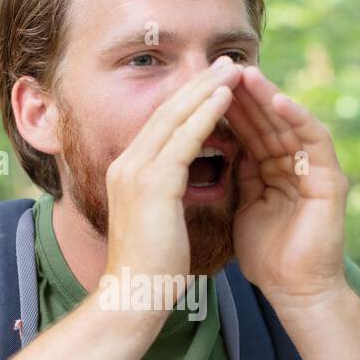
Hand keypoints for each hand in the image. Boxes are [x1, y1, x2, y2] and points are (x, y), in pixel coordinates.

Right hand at [103, 56, 241, 295]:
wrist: (133, 296)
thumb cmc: (151, 269)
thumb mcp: (157, 221)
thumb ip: (165, 195)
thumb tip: (182, 185)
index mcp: (126, 172)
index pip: (159, 125)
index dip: (186, 100)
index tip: (213, 83)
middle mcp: (126, 164)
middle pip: (165, 111)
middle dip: (197, 84)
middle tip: (226, 63)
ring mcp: (136, 171)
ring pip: (175, 117)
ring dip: (206, 90)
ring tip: (233, 70)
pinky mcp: (153, 183)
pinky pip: (185, 138)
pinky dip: (206, 114)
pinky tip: (227, 99)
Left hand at [226, 65, 348, 309]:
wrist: (292, 291)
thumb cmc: (266, 256)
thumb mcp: (242, 206)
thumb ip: (238, 174)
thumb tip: (217, 145)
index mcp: (273, 169)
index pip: (249, 128)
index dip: (226, 107)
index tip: (200, 85)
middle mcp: (296, 163)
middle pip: (268, 119)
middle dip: (244, 93)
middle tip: (221, 65)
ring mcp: (315, 169)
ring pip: (291, 122)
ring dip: (269, 96)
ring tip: (246, 74)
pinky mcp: (331, 178)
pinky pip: (315, 139)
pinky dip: (297, 118)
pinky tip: (277, 100)